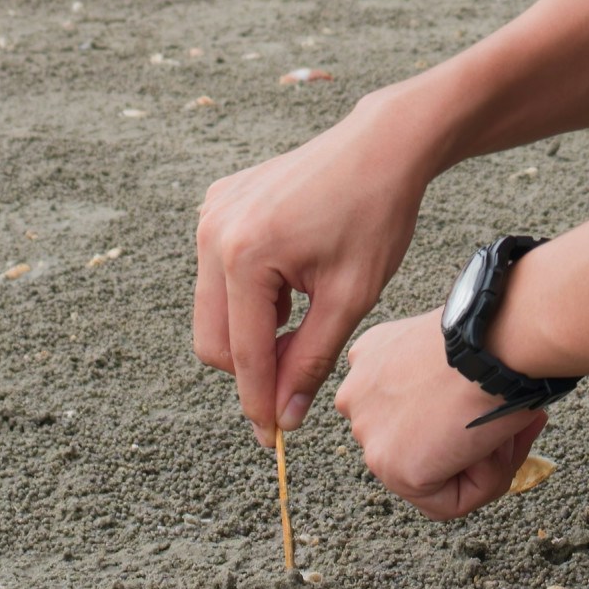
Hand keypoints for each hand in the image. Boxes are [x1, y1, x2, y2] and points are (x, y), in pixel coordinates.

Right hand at [188, 80, 432, 440]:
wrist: (379, 146)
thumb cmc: (375, 216)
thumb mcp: (350, 298)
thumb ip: (311, 360)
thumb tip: (285, 417)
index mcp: (244, 255)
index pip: (244, 356)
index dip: (261, 404)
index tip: (275, 442)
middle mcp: (213, 233)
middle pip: (214, 341)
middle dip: (255, 367)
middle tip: (302, 373)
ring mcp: (210, 215)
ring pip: (214, 312)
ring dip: (254, 330)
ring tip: (307, 314)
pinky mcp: (216, 206)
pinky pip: (218, 275)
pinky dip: (250, 296)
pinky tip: (293, 281)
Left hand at [333, 311, 550, 520]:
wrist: (494, 341)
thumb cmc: (490, 335)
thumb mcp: (456, 351)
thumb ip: (447, 388)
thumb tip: (472, 425)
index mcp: (370, 360)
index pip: (406, 412)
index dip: (458, 418)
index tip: (493, 408)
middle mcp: (357, 396)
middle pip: (416, 446)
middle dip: (466, 445)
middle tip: (509, 431)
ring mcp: (371, 435)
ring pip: (431, 478)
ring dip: (479, 464)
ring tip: (507, 436)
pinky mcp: (396, 469)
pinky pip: (447, 502)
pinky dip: (483, 484)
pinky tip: (494, 449)